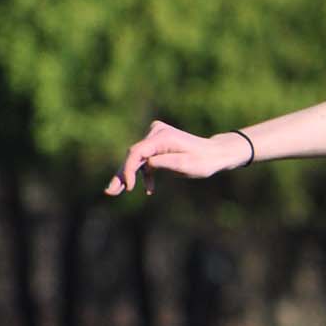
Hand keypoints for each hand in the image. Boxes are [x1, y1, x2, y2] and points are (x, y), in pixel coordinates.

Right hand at [106, 120, 249, 195]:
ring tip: (115, 192)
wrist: (215, 154)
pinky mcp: (156, 145)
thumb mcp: (187, 165)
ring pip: (137, 159)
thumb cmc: (204, 161)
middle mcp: (156, 133)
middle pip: (134, 155)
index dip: (129, 169)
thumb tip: (147, 163)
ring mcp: (155, 138)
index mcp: (163, 137)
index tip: (129, 186)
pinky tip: (149, 190)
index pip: (137, 152)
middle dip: (123, 175)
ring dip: (128, 176)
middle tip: (110, 192)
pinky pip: (145, 160)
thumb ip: (166, 163)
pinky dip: (144, 174)